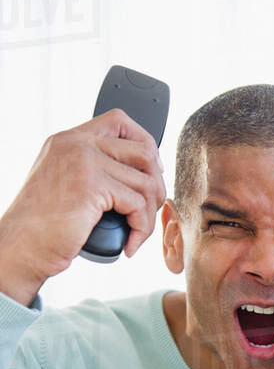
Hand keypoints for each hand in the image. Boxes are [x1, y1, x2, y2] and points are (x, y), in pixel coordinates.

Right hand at [0, 109, 166, 305]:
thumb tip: (134, 174)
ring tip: (138, 231)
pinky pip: (137, 205)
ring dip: (150, 212)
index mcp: (68, 140)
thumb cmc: (42, 226)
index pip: (119, 121)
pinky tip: (130, 244)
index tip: (150, 171)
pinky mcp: (91, 187)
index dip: (145, 143)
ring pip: (145, 181)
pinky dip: (141, 229)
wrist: (21, 247)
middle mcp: (76, 145)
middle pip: (143, 151)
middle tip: (148, 211)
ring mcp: (84, 162)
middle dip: (156, 184)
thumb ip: (90, 170)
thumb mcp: (63, 184)